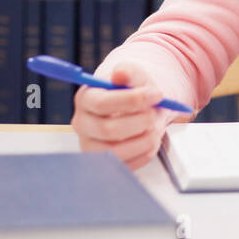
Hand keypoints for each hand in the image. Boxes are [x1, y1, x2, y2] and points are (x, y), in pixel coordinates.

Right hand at [71, 60, 192, 170]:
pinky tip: (150, 138)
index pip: (102, 103)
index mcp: (85, 98)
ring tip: (155, 126)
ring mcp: (91, 147)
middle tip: (156, 113)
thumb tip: (120, 72)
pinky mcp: (104, 164)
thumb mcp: (133, 75)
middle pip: (108, 129)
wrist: (139, 109)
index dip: (132, 100)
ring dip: (144, 138)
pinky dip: (145, 152)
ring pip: (116, 151)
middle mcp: (82, 124)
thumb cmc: (133, 91)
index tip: (156, 94)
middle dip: (140, 121)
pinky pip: (126, 165)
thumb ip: (128, 72)